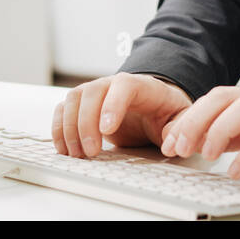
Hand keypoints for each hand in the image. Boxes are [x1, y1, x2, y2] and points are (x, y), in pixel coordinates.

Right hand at [51, 73, 192, 157]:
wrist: (153, 105)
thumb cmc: (166, 112)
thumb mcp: (180, 118)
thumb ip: (180, 128)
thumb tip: (172, 143)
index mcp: (141, 85)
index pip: (124, 86)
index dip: (113, 105)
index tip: (107, 131)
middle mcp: (112, 84)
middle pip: (92, 92)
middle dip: (87, 123)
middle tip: (91, 152)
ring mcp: (95, 92)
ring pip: (73, 99)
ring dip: (70, 128)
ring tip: (78, 155)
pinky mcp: (82, 105)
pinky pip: (63, 109)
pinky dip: (59, 128)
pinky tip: (64, 148)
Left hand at [158, 83, 239, 186]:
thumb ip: (238, 135)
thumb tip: (203, 142)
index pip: (212, 100)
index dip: (186, 119)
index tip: (168, 142)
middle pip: (222, 98)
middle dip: (194, 121)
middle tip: (177, 148)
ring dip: (217, 131)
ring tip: (204, 155)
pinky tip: (235, 170)